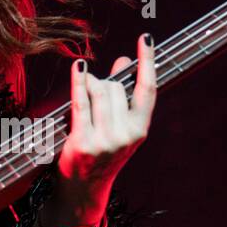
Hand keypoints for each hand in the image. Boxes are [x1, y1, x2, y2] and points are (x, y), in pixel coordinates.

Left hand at [54, 32, 156, 224]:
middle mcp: (126, 136)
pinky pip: (80, 102)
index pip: (148, 90)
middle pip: (115, 87)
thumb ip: (122, 94)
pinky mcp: (83, 142)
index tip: (145, 39)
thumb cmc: (101, 150)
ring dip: (88, 83)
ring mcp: (105, 140)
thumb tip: (124, 60)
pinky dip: (78, 81)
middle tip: (95, 88)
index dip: (148, 62)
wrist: (84, 187)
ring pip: (98, 91)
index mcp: (140, 130)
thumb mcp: (118, 125)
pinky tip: (78, 68)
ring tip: (84, 86)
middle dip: (104, 82)